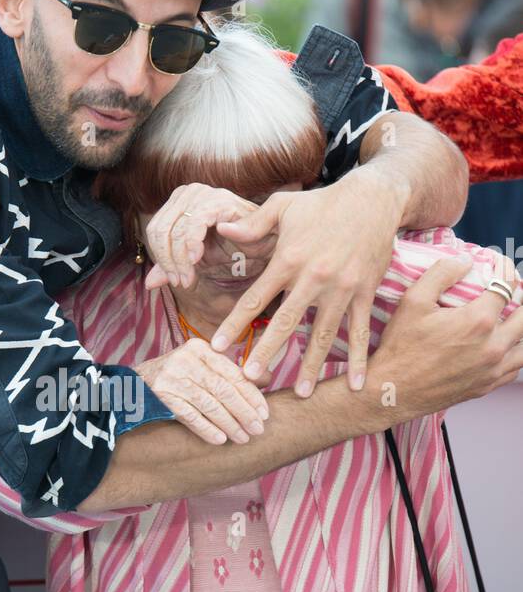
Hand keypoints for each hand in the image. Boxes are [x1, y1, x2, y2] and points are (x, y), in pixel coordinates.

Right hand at [134, 337, 269, 444]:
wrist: (132, 385)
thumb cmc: (176, 376)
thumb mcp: (201, 366)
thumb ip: (231, 371)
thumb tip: (267, 378)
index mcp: (200, 348)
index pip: (232, 373)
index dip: (252, 395)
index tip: (265, 413)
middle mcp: (186, 359)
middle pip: (223, 389)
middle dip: (244, 412)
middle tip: (258, 429)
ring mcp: (172, 377)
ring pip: (209, 404)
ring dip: (229, 424)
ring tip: (243, 438)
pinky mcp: (161, 396)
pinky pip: (190, 416)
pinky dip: (206, 429)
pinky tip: (220, 440)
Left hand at [142, 184, 273, 290]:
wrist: (267, 247)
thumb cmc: (233, 249)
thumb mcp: (196, 261)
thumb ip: (173, 267)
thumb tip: (148, 283)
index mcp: (179, 202)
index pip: (155, 230)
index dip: (161, 258)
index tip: (173, 280)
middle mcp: (189, 192)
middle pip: (161, 230)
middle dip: (169, 262)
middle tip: (180, 282)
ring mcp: (205, 193)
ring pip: (176, 230)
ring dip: (180, 259)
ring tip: (189, 277)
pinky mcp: (220, 200)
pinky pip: (195, 223)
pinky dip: (192, 245)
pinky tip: (197, 260)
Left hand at [210, 167, 405, 393]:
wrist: (373, 198)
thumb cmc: (323, 202)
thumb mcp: (283, 205)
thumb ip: (252, 223)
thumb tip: (222, 228)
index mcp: (288, 259)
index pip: (255, 298)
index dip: (235, 324)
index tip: (219, 348)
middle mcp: (313, 277)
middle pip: (286, 322)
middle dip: (267, 352)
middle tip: (251, 378)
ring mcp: (341, 288)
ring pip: (323, 334)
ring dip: (311, 366)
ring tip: (300, 392)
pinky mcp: (365, 293)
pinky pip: (360, 331)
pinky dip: (360, 358)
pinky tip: (357, 384)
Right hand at [368, 255, 522, 416]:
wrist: (393, 392)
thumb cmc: (401, 348)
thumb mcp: (413, 301)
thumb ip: (441, 273)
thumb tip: (464, 260)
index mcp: (478, 321)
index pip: (507, 287)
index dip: (505, 271)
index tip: (499, 266)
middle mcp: (493, 346)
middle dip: (520, 298)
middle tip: (509, 291)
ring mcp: (493, 369)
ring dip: (520, 327)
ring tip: (511, 318)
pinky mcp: (488, 385)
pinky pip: (516, 367)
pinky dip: (516, 352)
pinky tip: (505, 345)